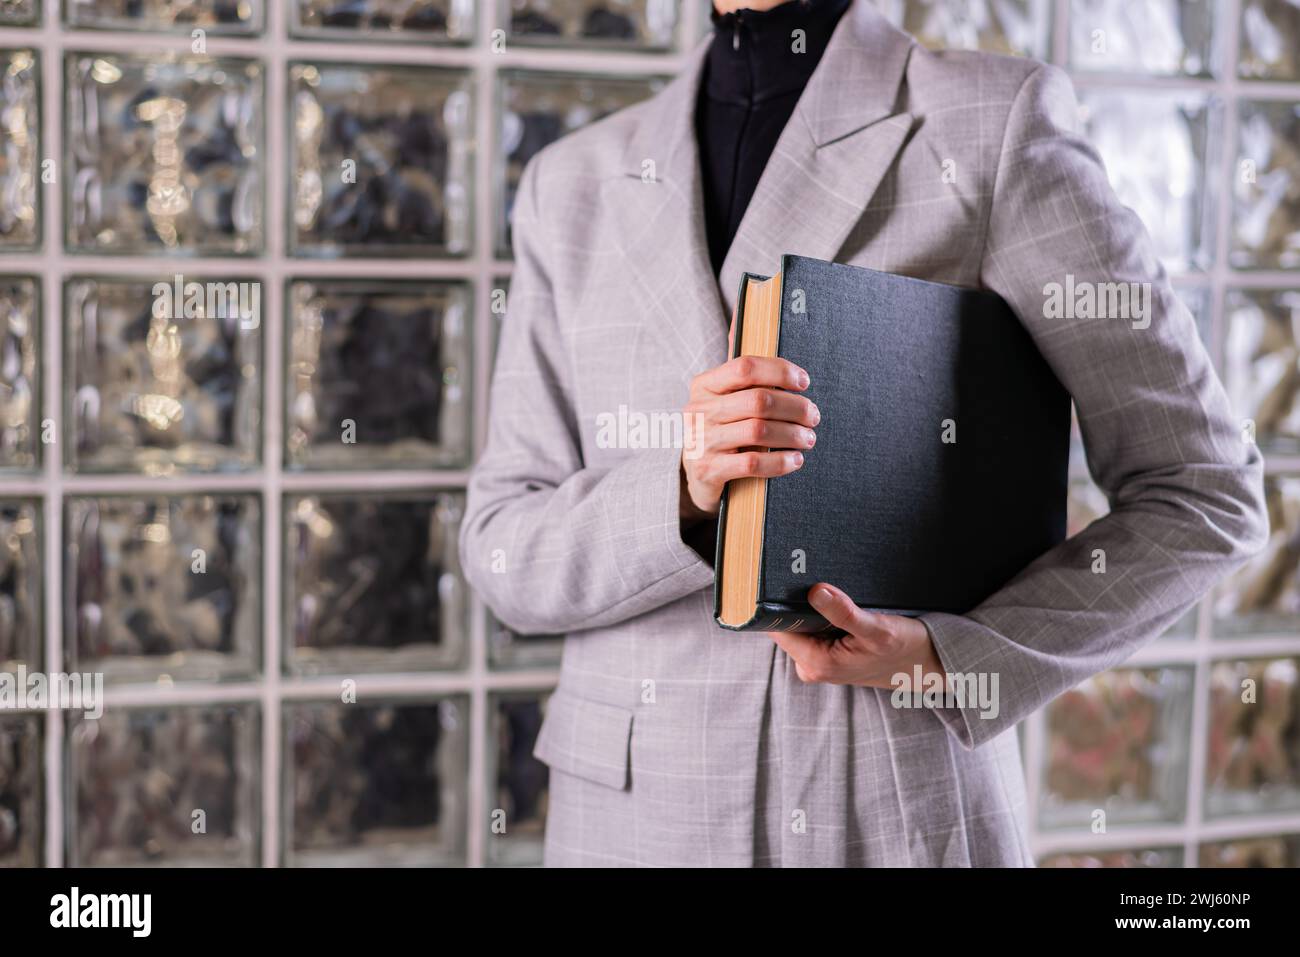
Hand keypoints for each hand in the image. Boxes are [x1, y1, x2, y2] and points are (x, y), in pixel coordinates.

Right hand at [679, 355, 819, 520]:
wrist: (698, 473)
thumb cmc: (720, 428)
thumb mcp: (723, 397)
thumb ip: (738, 368)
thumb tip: (743, 316)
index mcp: (704, 385)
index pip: (745, 367)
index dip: (780, 371)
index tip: (803, 381)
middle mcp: (699, 410)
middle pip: (758, 400)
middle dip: (794, 407)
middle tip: (813, 416)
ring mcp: (702, 441)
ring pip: (758, 431)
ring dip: (792, 435)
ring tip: (808, 438)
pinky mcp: (709, 469)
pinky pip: (752, 463)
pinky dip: (780, 461)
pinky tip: (795, 459)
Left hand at [769, 583, 945, 690]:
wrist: (928, 665)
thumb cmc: (906, 650)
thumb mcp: (878, 629)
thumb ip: (844, 613)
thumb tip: (815, 591)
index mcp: (816, 663)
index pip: (777, 629)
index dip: (777, 603)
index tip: (785, 578)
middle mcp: (812, 665)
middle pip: (787, 625)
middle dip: (797, 602)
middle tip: (814, 578)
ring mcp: (819, 660)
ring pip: (801, 624)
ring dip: (812, 606)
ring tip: (832, 590)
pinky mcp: (828, 654)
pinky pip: (814, 627)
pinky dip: (822, 613)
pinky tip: (838, 602)